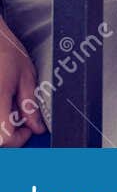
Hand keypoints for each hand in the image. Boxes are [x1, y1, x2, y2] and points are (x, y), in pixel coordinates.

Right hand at [0, 17, 44, 146]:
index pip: (3, 138)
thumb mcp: (26, 76)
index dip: (20, 139)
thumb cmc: (5, 51)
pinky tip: (3, 106)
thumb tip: (37, 126)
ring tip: (9, 111)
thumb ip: (30, 104)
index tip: (29, 129)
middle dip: (8, 135)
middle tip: (20, 122)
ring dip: (1, 127)